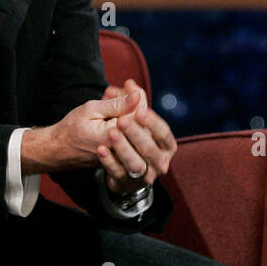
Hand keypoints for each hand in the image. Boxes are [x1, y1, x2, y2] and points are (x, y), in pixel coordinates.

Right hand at [21, 88, 139, 175]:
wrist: (57, 150)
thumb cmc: (71, 128)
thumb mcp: (91, 110)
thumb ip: (117, 104)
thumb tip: (138, 96)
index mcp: (116, 137)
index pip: (140, 113)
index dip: (137, 95)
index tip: (129, 83)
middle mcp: (123, 147)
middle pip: (140, 118)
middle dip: (131, 99)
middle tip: (115, 91)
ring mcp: (122, 152)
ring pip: (135, 124)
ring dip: (126, 107)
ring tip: (109, 97)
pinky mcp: (119, 152)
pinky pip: (128, 131)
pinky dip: (121, 117)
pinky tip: (108, 109)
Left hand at [95, 80, 176, 195]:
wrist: (113, 162)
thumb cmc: (124, 132)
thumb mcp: (126, 116)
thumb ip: (129, 101)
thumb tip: (131, 84)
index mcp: (165, 143)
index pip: (163, 133)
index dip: (153, 122)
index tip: (140, 110)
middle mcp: (159, 160)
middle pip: (150, 149)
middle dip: (137, 134)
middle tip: (122, 121)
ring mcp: (144, 174)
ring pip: (136, 164)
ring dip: (124, 148)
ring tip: (111, 133)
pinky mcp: (126, 181)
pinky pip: (118, 173)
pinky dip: (109, 162)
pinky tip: (101, 150)